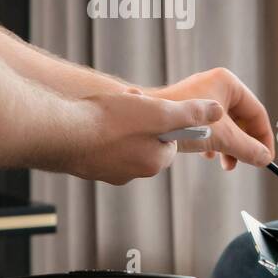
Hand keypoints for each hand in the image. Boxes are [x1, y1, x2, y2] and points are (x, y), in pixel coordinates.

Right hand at [68, 87, 223, 184]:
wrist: (60, 133)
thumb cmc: (110, 124)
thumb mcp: (160, 113)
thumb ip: (191, 112)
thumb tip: (218, 111)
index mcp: (155, 162)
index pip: (170, 138)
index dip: (162, 116)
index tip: (148, 106)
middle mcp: (132, 172)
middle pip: (146, 138)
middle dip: (139, 117)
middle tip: (126, 104)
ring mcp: (106, 171)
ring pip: (121, 140)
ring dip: (117, 121)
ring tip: (105, 110)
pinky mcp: (84, 165)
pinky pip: (97, 143)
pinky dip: (96, 130)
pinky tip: (86, 119)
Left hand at [148, 68, 274, 169]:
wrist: (142, 123)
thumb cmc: (182, 123)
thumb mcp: (223, 139)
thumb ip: (248, 149)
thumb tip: (266, 159)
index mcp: (229, 83)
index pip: (257, 113)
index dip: (264, 138)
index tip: (267, 158)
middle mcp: (216, 86)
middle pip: (242, 120)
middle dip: (244, 144)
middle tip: (246, 163)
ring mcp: (201, 96)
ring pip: (227, 126)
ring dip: (230, 147)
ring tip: (226, 164)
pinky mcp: (189, 108)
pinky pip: (212, 127)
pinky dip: (215, 142)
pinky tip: (208, 155)